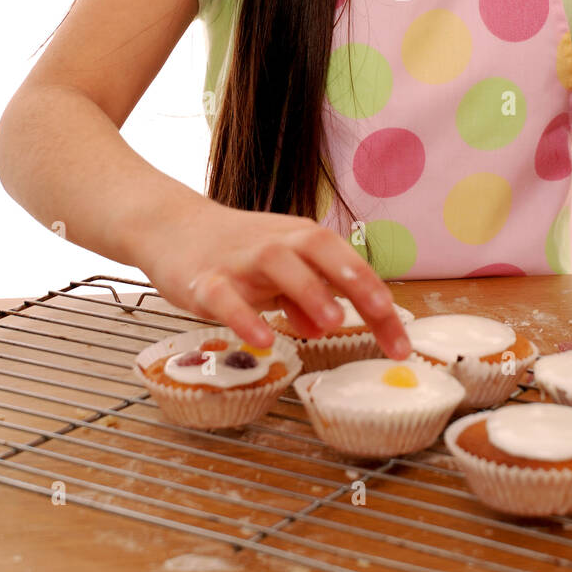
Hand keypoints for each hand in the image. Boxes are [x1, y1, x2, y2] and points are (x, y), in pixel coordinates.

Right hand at [142, 199, 411, 358]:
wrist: (170, 227)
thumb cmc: (235, 251)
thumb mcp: (278, 274)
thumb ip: (305, 298)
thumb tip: (325, 326)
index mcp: (300, 240)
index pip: (348, 266)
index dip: (378, 301)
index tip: (402, 343)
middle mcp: (275, 244)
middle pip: (320, 248)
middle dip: (353, 278)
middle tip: (381, 312)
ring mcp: (239, 260)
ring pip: (277, 263)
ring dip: (308, 290)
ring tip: (332, 324)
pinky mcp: (204, 280)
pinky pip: (226, 297)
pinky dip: (245, 316)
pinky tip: (263, 339)